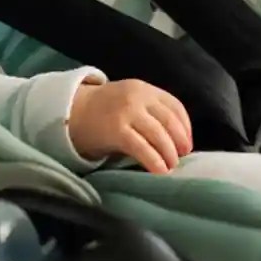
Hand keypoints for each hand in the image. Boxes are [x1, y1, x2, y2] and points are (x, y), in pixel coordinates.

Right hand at [68, 80, 192, 172]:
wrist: (72, 111)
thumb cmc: (106, 111)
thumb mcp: (131, 100)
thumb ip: (151, 111)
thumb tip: (178, 140)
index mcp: (145, 89)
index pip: (175, 106)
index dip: (186, 127)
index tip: (187, 143)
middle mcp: (138, 98)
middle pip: (169, 122)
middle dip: (179, 142)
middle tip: (182, 157)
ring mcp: (127, 113)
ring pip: (158, 135)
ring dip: (169, 153)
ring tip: (171, 166)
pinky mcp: (117, 130)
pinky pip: (142, 148)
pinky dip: (154, 161)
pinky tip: (160, 171)